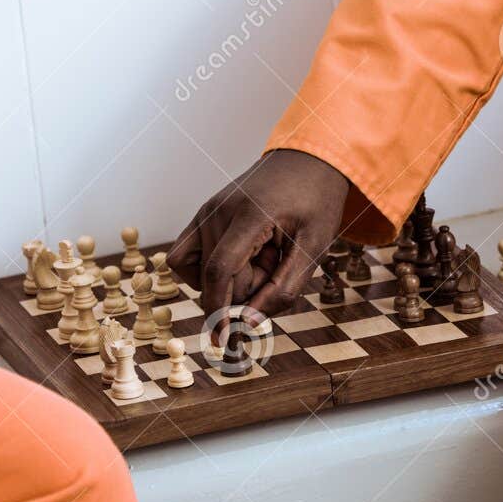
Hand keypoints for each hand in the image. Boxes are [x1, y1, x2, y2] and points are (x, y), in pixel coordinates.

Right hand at [167, 149, 349, 321]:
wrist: (308, 160)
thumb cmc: (316, 202)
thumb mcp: (315, 247)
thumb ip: (284, 288)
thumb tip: (248, 322)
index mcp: (249, 215)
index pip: (219, 272)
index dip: (218, 312)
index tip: (224, 341)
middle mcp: (218, 211)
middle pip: (213, 277)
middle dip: (242, 289)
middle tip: (276, 265)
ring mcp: (207, 210)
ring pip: (195, 271)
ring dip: (225, 279)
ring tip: (261, 259)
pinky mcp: (203, 214)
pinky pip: (186, 255)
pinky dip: (207, 270)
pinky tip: (239, 262)